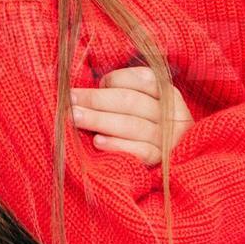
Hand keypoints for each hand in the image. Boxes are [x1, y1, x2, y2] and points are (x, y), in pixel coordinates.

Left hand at [69, 65, 190, 165]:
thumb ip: (125, 92)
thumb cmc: (148, 126)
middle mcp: (172, 114)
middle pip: (132, 102)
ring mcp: (169, 139)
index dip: (118, 78)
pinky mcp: (162, 161)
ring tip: (74, 117)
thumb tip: (88, 88)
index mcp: (168, 93)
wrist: (173, 165)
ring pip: (133, 125)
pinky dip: (118, 145)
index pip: (144, 79)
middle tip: (71, 99)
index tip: (98, 82)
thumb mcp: (144, 105)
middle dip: (97, 99)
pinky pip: (140, 151)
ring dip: (100, 120)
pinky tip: (97, 142)